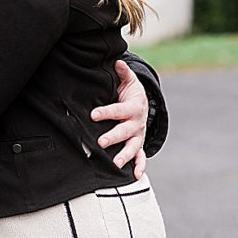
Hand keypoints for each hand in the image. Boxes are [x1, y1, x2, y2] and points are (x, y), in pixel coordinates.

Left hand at [92, 59, 147, 177]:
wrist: (145, 106)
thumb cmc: (131, 94)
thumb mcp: (129, 81)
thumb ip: (123, 73)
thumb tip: (118, 61)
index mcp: (132, 108)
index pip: (118, 110)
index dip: (106, 112)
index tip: (93, 115)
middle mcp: (136, 124)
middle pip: (124, 131)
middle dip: (113, 137)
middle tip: (100, 142)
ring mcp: (138, 136)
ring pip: (133, 147)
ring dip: (125, 155)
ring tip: (116, 163)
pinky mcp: (138, 144)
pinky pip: (141, 157)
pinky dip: (139, 166)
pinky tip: (134, 175)